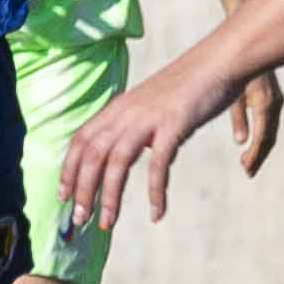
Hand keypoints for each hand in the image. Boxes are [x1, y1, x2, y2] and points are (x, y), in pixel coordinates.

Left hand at [59, 57, 237, 230]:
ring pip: (117, 162)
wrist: (220, 60)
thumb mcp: (153, 102)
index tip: (63, 196)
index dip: (68, 169)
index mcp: (119, 107)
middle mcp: (127, 112)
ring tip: (107, 223)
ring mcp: (149, 118)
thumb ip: (137, 122)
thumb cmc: (191, 83)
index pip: (81, 140)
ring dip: (109, 196)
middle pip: (93, 155)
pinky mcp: (174, 125)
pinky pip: (158, 164)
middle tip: (80, 220)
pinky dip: (155, 191)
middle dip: (82, 190)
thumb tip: (132, 147)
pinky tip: (156, 212)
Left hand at [231, 69, 283, 175]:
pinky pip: (267, 123)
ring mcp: (274, 100)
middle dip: (257, 156)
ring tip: (246, 163)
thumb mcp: (232, 89)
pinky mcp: (271, 98)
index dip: (254, 156)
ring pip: (269, 131)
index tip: (245, 170)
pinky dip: (259, 136)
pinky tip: (249, 143)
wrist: (249, 40)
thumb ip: (238, 115)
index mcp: (265, 102)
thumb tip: (241, 141)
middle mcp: (273, 102)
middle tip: (247, 171)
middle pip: (269, 137)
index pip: (262, 137)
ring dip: (258, 148)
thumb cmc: (235, 62)